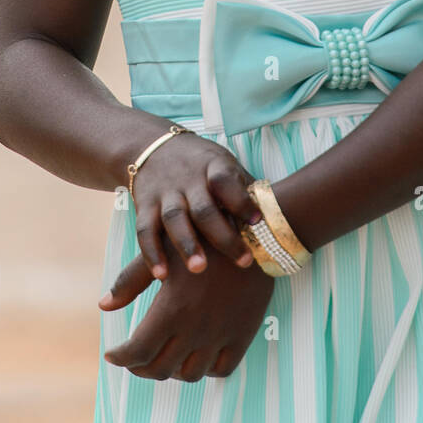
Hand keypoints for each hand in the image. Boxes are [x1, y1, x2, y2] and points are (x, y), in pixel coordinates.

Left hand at [99, 237, 274, 381]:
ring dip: (172, 370)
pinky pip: (221, 370)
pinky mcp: (243, 335)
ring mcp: (221, 335)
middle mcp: (195, 329)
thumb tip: (103, 304)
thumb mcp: (163, 253)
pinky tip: (196, 355)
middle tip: (135, 359)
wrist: (253, 234)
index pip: (137, 351)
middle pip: (159, 368)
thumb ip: (131, 281)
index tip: (114, 354)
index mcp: (171, 309)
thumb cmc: (200, 237)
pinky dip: (205, 369)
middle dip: (140, 367)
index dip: (121, 357)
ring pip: (190, 374)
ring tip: (165, 356)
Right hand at [129, 128, 261, 279]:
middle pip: (204, 207)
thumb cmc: (203, 165)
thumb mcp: (225, 165)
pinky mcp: (144, 205)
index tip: (259, 222)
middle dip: (223, 236)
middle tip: (244, 261)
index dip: (242, 201)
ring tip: (199, 269)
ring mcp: (165, 193)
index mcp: (213, 167)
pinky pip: (145, 231)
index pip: (227, 182)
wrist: (154, 146)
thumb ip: (244, 190)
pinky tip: (162, 276)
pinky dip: (152, 254)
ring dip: (186, 245)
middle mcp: (188, 179)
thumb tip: (277, 218)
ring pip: (175, 219)